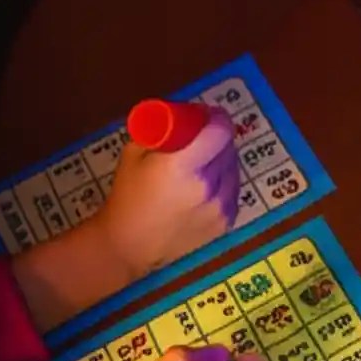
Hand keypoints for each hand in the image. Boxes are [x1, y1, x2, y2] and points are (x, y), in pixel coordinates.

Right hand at [96, 107, 238, 280]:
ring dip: (223, 160)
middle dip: (218, 137)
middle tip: (204, 136)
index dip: (218, 118)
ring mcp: (220, 206)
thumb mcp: (134, 153)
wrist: (129, 245)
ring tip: (204, 161)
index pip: (220, 132)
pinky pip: (233, 191)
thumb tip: (178, 117)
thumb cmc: (127, 196)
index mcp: (184, 166)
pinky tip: (208, 184)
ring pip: (233, 170)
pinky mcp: (226, 222)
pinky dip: (224, 182)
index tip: (211, 115)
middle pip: (228, 149)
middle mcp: (208, 185)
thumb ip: (159, 133)